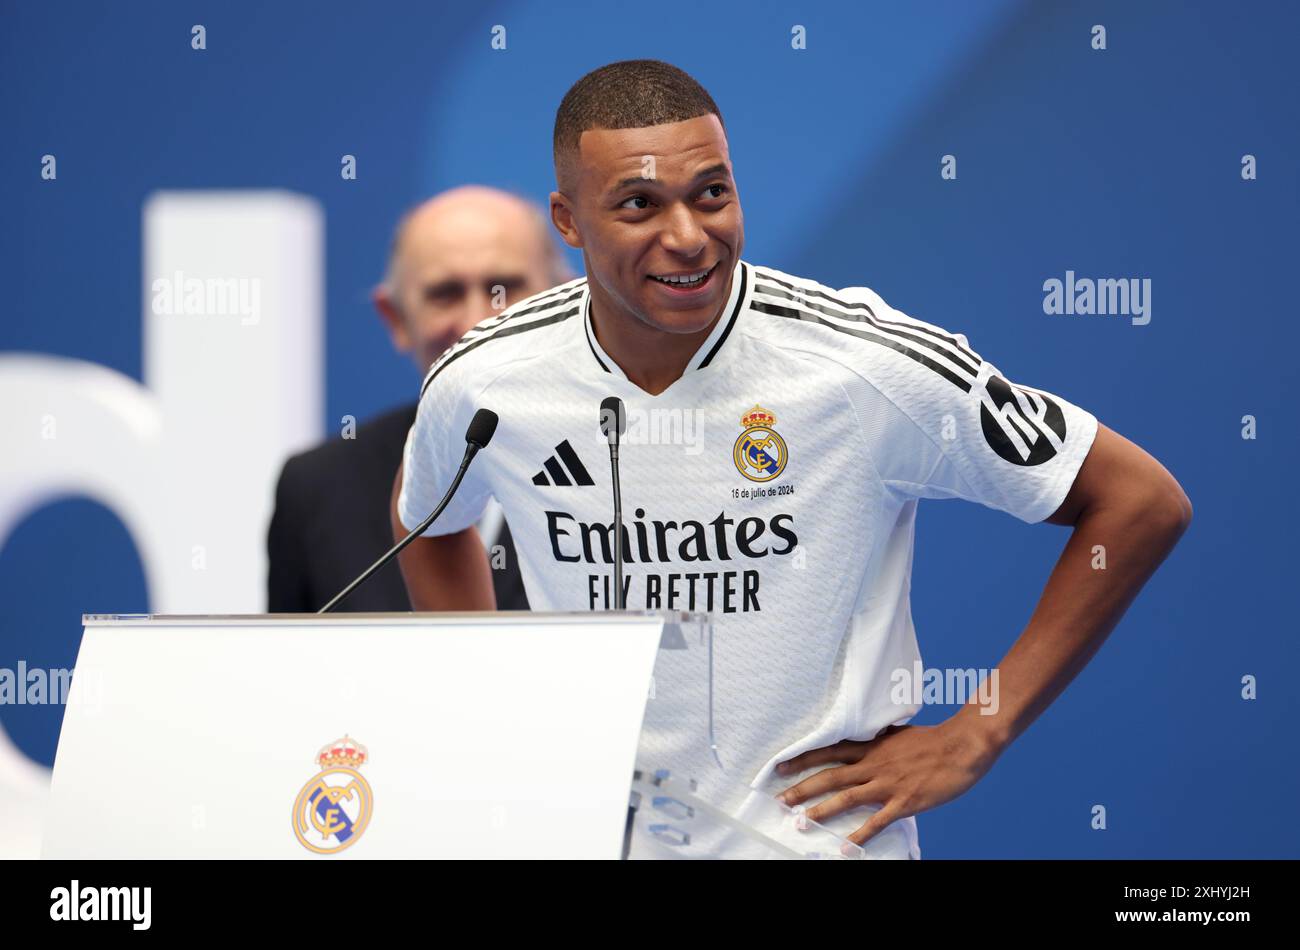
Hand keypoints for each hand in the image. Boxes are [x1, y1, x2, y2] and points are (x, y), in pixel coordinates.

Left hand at [774, 718, 1001, 847]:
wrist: (962, 745)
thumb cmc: (934, 739)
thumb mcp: (899, 733)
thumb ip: (880, 738)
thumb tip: (868, 736)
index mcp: (872, 747)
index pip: (829, 752)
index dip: (803, 758)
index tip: (780, 766)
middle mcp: (873, 764)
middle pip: (830, 777)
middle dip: (802, 789)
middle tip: (779, 800)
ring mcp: (887, 784)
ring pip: (846, 799)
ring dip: (821, 811)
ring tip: (800, 823)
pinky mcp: (904, 802)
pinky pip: (877, 822)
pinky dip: (859, 835)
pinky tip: (844, 847)